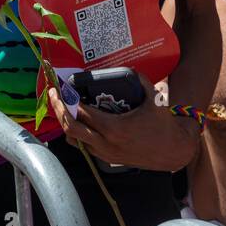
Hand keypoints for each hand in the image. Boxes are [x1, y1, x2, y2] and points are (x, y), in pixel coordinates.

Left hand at [48, 77, 198, 171]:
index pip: (82, 113)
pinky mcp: (106, 158)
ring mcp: (104, 153)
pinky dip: (75, 133)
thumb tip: (127, 66)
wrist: (172, 151)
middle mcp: (105, 143)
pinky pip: (83, 146)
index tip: (61, 86)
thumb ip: (139, 80)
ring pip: (73, 139)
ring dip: (64, 122)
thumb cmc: (162, 124)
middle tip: (53, 93)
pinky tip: (75, 120)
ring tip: (61, 105)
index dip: (68, 99)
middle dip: (58, 109)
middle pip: (70, 127)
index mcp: (114, 128)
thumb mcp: (153, 98)